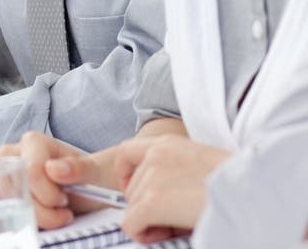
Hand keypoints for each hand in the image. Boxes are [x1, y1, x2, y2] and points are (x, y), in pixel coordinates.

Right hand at [0, 133, 113, 229]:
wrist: (86, 188)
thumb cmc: (90, 178)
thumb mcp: (94, 173)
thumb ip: (78, 168)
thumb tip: (52, 169)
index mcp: (33, 142)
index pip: (31, 172)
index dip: (49, 195)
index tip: (65, 201)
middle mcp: (13, 154)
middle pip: (16, 189)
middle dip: (41, 211)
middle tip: (62, 212)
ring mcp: (2, 173)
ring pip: (3, 201)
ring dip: (32, 218)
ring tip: (52, 217)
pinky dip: (16, 220)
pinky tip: (37, 220)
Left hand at [113, 135, 228, 242]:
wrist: (252, 196)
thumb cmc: (236, 186)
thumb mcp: (201, 166)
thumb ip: (174, 173)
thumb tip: (159, 201)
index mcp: (168, 143)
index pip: (127, 153)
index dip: (126, 175)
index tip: (139, 193)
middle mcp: (155, 155)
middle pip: (131, 187)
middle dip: (145, 206)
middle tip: (172, 220)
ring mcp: (152, 177)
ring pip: (131, 206)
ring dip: (149, 221)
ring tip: (178, 225)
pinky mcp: (152, 202)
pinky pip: (131, 223)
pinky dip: (142, 233)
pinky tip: (165, 235)